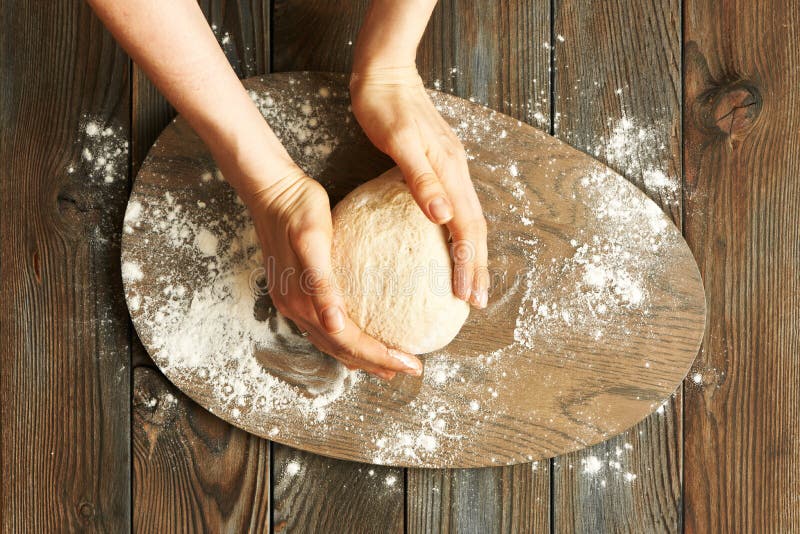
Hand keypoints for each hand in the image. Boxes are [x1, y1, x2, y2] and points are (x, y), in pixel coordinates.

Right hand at [243, 168, 423, 379]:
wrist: (270, 189)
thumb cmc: (298, 208)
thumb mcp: (313, 240)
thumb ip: (321, 284)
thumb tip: (335, 323)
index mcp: (304, 298)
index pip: (347, 340)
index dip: (379, 356)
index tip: (412, 363)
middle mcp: (295, 307)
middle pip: (340, 348)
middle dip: (376, 362)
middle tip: (411, 369)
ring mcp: (291, 302)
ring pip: (330, 342)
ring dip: (360, 357)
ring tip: (388, 365)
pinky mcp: (293, 292)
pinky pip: (321, 327)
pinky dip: (343, 340)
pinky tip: (355, 336)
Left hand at [349, 65, 488, 307]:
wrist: (385, 73)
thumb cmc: (385, 106)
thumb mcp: (399, 141)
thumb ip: (421, 179)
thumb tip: (443, 216)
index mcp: (450, 170)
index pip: (467, 226)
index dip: (470, 263)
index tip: (468, 295)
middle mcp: (457, 172)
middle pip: (476, 228)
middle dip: (479, 267)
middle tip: (477, 301)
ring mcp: (451, 169)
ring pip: (469, 220)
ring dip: (473, 254)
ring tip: (471, 283)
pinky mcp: (440, 167)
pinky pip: (457, 209)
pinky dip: (459, 235)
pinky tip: (450, 246)